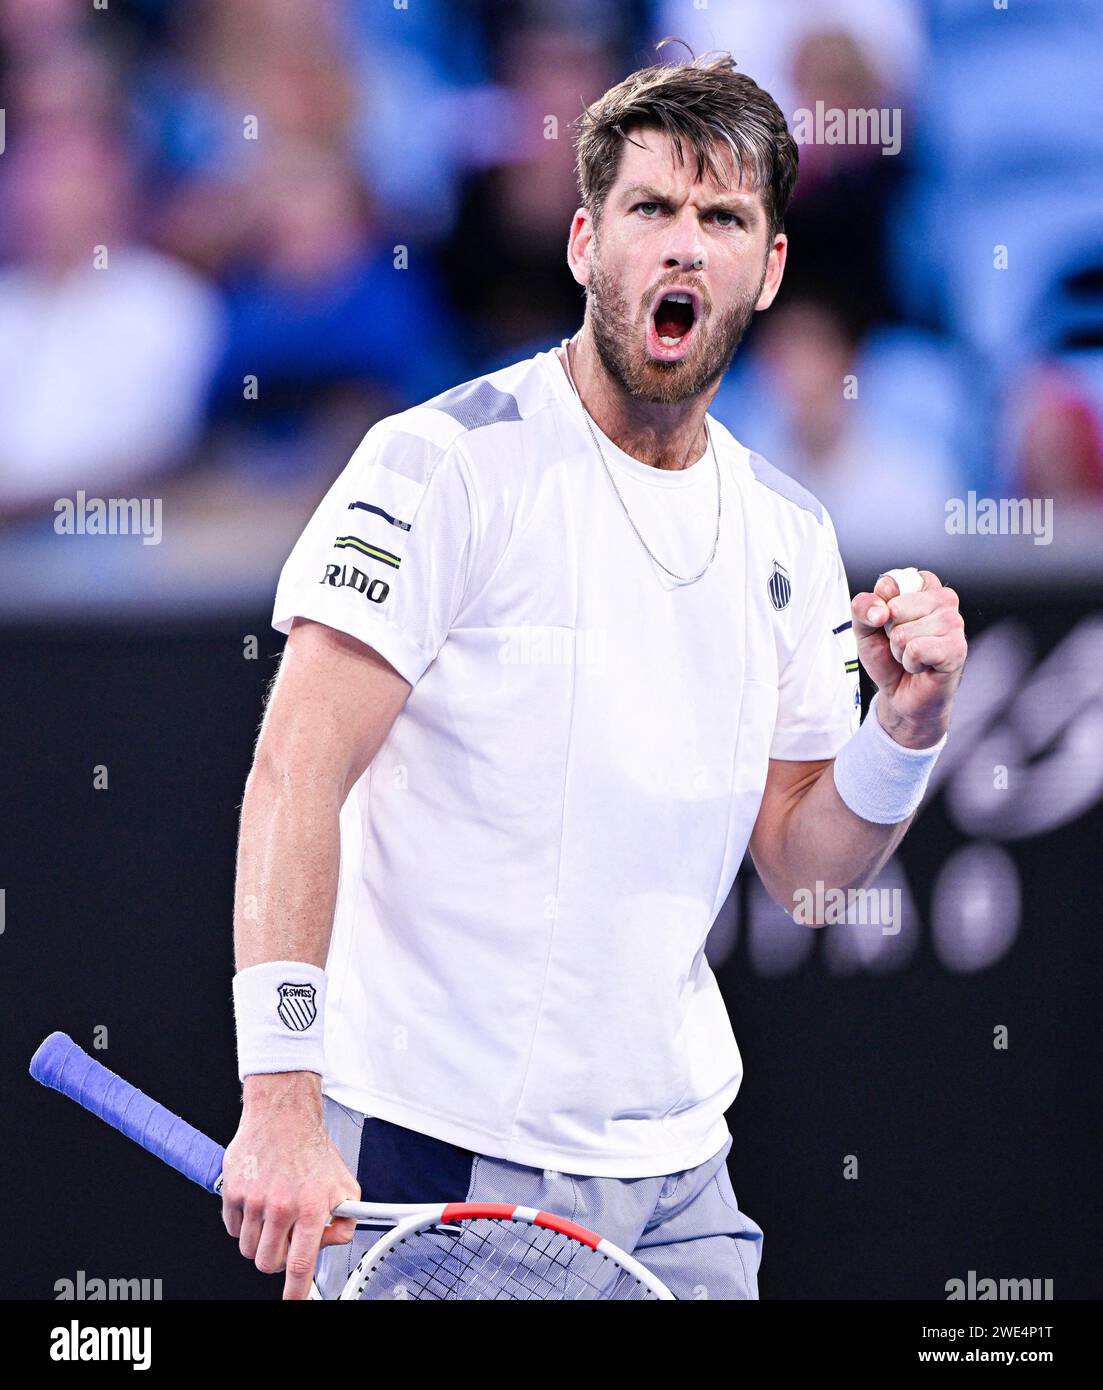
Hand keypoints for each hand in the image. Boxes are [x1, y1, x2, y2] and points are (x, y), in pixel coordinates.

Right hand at [221, 1072, 359, 1299]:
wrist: (283, 1115)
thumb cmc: (311, 1149)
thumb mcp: (344, 1183)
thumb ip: (346, 1220)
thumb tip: (334, 1243)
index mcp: (311, 1206)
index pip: (300, 1264)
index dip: (296, 1291)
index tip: (294, 1302)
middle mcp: (281, 1205)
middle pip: (268, 1263)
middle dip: (277, 1259)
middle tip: (285, 1241)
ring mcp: (254, 1200)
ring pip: (248, 1249)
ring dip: (260, 1240)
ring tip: (273, 1215)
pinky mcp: (232, 1192)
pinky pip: (232, 1229)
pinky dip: (243, 1224)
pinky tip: (257, 1203)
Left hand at [852, 569, 967, 747]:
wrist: (900, 694)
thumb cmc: (888, 657)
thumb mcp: (864, 628)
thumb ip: (863, 607)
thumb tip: (880, 611)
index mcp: (924, 586)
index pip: (890, 583)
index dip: (879, 608)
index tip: (888, 622)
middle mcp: (945, 600)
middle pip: (896, 608)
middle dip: (890, 633)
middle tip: (902, 644)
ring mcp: (954, 623)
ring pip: (904, 632)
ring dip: (899, 651)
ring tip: (912, 656)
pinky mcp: (957, 648)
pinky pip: (916, 650)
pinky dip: (909, 663)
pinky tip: (922, 666)